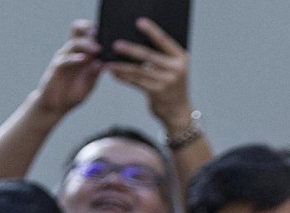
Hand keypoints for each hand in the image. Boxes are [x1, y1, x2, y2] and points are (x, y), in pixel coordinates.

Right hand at [30, 20, 102, 118]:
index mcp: (81, 54)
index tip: (109, 32)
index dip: (96, 31)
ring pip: (73, 44)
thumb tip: (103, 62)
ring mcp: (63, 59)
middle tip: (101, 33)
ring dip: (86, 45)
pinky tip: (84, 60)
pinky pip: (65, 60)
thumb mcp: (89, 84)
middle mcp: (71, 53)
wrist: (55, 106)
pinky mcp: (56, 68)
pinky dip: (75, 59)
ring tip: (97, 49)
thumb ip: (95, 73)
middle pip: (76, 31)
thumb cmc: (73, 94)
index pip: (86, 34)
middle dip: (88, 28)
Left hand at [106, 17, 194, 131]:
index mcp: (181, 58)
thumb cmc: (172, 84)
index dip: (151, 31)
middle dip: (130, 50)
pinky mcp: (157, 93)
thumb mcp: (173, 68)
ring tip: (108, 62)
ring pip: (139, 70)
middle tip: (115, 44)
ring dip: (121, 66)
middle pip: (149, 55)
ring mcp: (167, 82)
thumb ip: (161, 56)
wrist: (178, 111)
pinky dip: (123, 78)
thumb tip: (133, 42)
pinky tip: (114, 73)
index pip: (164, 41)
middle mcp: (176, 69)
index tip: (139, 23)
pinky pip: (136, 82)